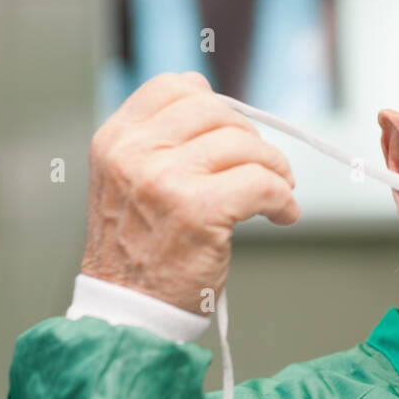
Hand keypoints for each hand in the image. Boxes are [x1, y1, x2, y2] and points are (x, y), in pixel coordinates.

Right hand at [81, 71, 298, 313]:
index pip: (173, 86)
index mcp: (115, 141)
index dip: (212, 103)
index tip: (229, 131)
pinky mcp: (199, 210)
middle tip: (262, 167)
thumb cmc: (138, 250)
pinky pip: (264, 183)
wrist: (128, 312)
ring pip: (246, 145)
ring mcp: (164, 180)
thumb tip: (210, 97)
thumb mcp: (127, 180)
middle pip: (216, 111)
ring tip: (278, 192)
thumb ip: (159, 139)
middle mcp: (134, 154)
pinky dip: (283, 198)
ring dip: (275, 168)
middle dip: (249, 138)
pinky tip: (281, 214)